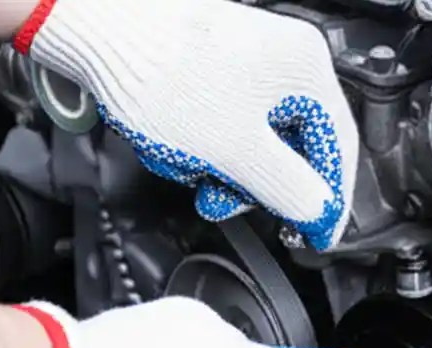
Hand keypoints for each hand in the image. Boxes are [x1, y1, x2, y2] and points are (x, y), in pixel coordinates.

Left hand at [15, 0, 356, 250]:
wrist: (95, 28)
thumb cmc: (163, 74)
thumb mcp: (237, 151)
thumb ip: (288, 188)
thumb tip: (319, 211)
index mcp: (303, 69)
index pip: (336, 146)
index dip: (329, 199)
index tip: (316, 235)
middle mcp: (280, 57)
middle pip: (290, 145)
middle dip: (252, 181)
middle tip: (223, 201)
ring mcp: (241, 58)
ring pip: (249, 138)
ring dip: (217, 165)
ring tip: (182, 164)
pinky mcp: (205, 65)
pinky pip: (218, 121)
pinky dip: (197, 143)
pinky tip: (167, 143)